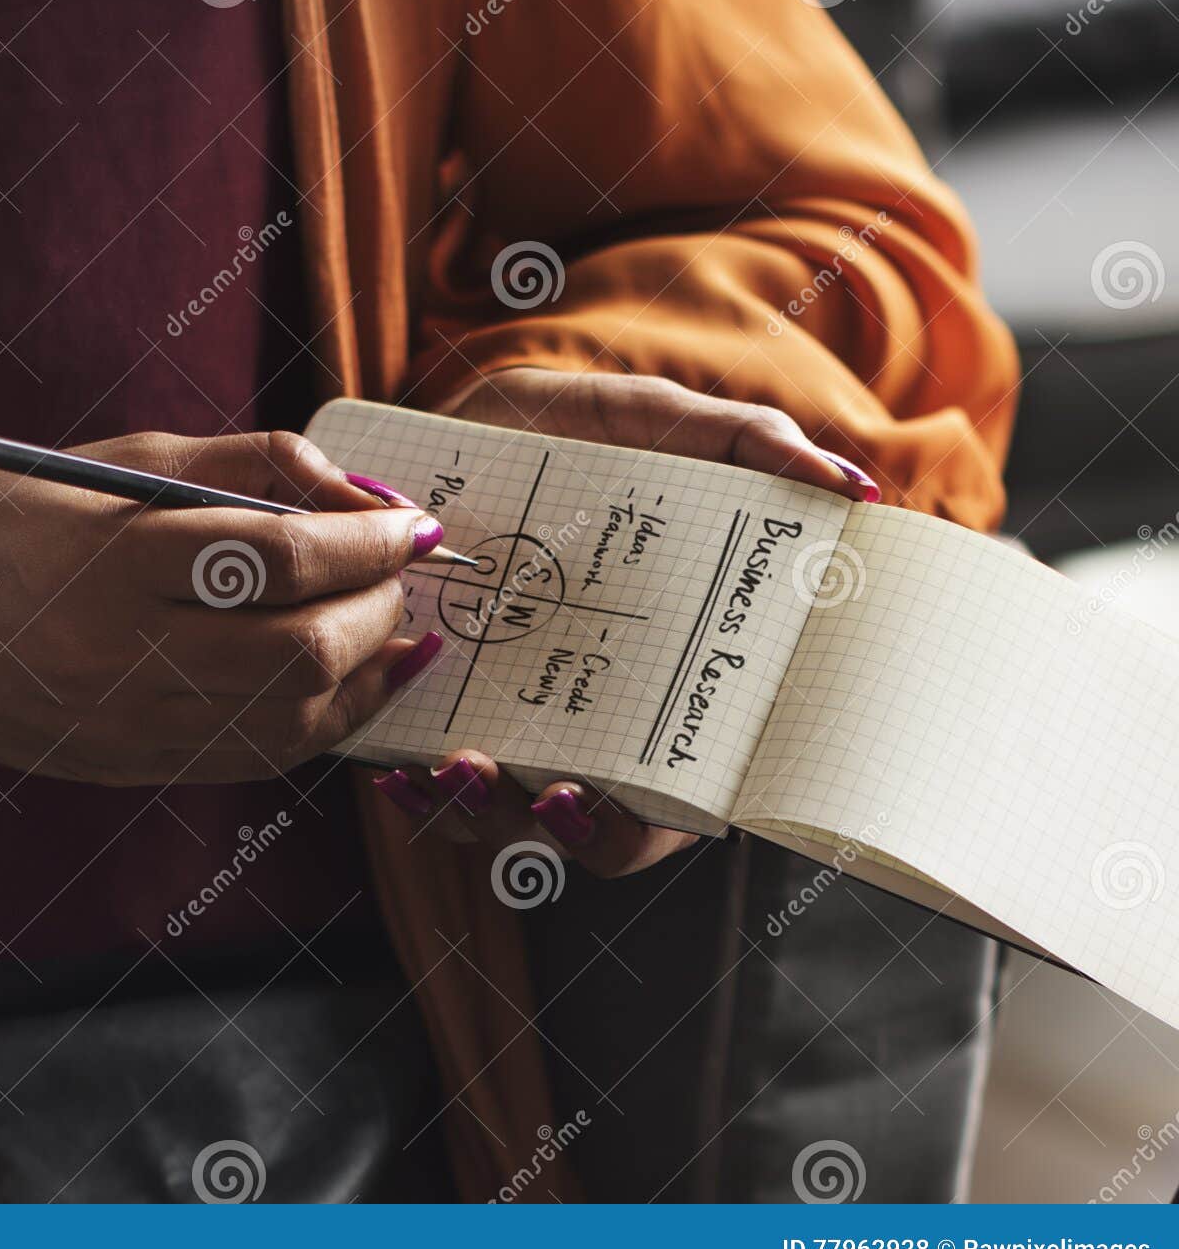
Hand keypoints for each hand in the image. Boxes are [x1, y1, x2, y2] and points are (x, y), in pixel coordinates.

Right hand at [0, 430, 445, 784]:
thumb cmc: (9, 524)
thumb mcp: (118, 464)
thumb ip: (245, 466)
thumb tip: (356, 494)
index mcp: (116, 559)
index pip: (281, 556)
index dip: (369, 540)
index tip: (414, 523)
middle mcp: (126, 653)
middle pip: (302, 649)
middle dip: (381, 607)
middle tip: (403, 571)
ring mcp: (131, 725)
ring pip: (294, 719)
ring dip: (372, 673)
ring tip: (398, 628)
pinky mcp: (136, 768)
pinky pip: (260, 759)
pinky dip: (327, 723)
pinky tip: (356, 683)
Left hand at [371, 368, 878, 874]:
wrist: (463, 416)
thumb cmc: (578, 434)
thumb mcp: (656, 421)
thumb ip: (746, 445)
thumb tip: (851, 490)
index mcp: (664, 676)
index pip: (683, 792)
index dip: (654, 819)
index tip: (616, 796)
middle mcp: (592, 717)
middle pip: (601, 831)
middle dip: (573, 831)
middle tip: (546, 792)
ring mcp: (513, 723)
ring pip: (506, 822)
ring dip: (484, 817)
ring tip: (457, 770)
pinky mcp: (438, 713)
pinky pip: (427, 788)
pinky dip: (414, 792)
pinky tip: (397, 772)